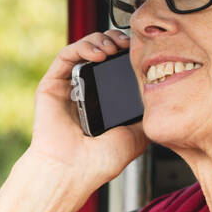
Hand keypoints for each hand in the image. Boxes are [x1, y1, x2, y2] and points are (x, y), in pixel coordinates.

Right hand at [28, 29, 149, 196]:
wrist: (74, 171)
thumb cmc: (99, 161)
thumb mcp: (136, 136)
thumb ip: (146, 116)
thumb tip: (160, 100)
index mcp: (101, 103)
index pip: (113, 68)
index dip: (126, 55)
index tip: (141, 51)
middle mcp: (84, 92)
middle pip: (98, 53)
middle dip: (114, 42)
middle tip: (127, 44)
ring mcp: (67, 88)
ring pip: (82, 50)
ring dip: (100, 40)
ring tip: (113, 48)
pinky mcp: (51, 85)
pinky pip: (66, 56)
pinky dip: (83, 47)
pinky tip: (98, 53)